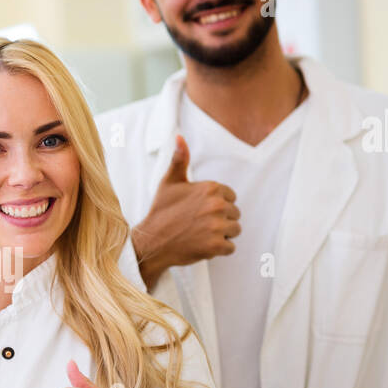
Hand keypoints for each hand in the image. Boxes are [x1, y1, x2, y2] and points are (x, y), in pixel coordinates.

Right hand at [131, 136, 239, 288]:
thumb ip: (180, 159)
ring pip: (235, 230)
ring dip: (222, 235)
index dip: (217, 205)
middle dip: (221, 220)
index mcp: (210, 188)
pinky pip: (230, 248)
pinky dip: (219, 250)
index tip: (200, 211)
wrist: (152, 241)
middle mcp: (216, 206)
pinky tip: (203, 245)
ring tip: (202, 235)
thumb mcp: (170, 182)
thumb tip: (179, 137)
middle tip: (199, 224)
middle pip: (234, 214)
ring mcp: (217, 227)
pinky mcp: (216, 246)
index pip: (230, 197)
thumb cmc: (161, 211)